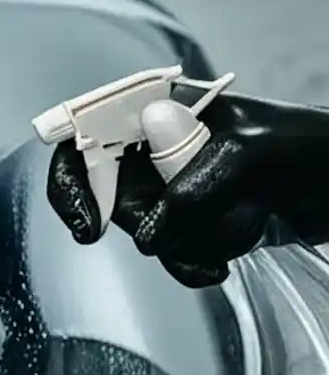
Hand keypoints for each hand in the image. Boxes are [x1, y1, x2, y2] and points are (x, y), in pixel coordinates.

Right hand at [47, 90, 328, 286]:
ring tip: (224, 245)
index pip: (83, 138)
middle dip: (139, 224)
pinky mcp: (189, 221)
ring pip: (140, 230)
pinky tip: (218, 264)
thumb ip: (192, 188)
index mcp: (157, 110)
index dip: (71, 181)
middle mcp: (154, 148)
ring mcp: (170, 186)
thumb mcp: (247, 155)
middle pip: (105, 195)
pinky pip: (167, 252)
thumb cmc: (304, 146)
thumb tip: (149, 236)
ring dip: (180, 247)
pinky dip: (190, 263)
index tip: (90, 224)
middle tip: (168, 238)